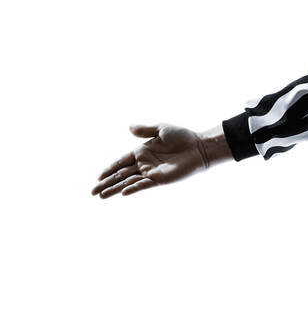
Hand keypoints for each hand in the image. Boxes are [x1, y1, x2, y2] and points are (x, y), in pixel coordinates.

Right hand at [92, 123, 227, 197]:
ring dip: (115, 189)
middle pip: (120, 175)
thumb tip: (129, 127)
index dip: (109, 169)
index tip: (98, 177)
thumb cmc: (182, 137)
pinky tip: (123, 193)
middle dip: (106, 183)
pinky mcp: (160, 179)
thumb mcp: (161, 129)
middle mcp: (144, 164)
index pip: (120, 162)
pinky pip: (144, 185)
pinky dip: (133, 188)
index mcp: (141, 152)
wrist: (199, 147)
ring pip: (128, 182)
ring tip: (102, 196)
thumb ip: (145, 130)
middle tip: (93, 192)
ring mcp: (151, 173)